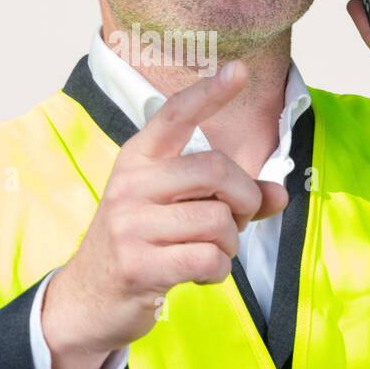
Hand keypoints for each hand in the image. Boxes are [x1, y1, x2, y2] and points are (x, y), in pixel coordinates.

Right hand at [41, 59, 288, 368]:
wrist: (90, 298)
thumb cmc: (144, 243)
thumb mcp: (177, 208)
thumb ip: (229, 197)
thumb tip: (279, 194)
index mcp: (138, 158)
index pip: (175, 115)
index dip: (209, 93)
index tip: (239, 70)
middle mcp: (130, 184)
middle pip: (214, 169)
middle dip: (244, 197)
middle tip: (239, 218)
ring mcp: (130, 225)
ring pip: (218, 221)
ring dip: (230, 242)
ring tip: (211, 250)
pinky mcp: (138, 265)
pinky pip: (209, 259)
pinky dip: (218, 271)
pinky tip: (200, 273)